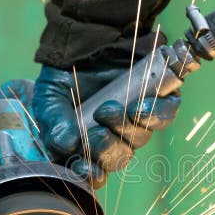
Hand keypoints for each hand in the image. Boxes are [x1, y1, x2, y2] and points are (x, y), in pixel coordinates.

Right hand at [33, 65, 180, 188]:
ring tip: (109, 109)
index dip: (92, 174)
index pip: (95, 171)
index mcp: (90, 145)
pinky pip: (164, 115)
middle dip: (107, 149)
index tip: (86, 168)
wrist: (85, 39)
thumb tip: (65, 143)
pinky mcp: (158, 101)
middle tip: (97, 133)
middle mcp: (117, 137)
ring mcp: (138, 121)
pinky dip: (154, 114)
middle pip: (120, 157)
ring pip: (140, 138)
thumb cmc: (65, 76)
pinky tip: (138, 108)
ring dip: (125, 128)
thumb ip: (54, 122)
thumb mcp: (50, 99)